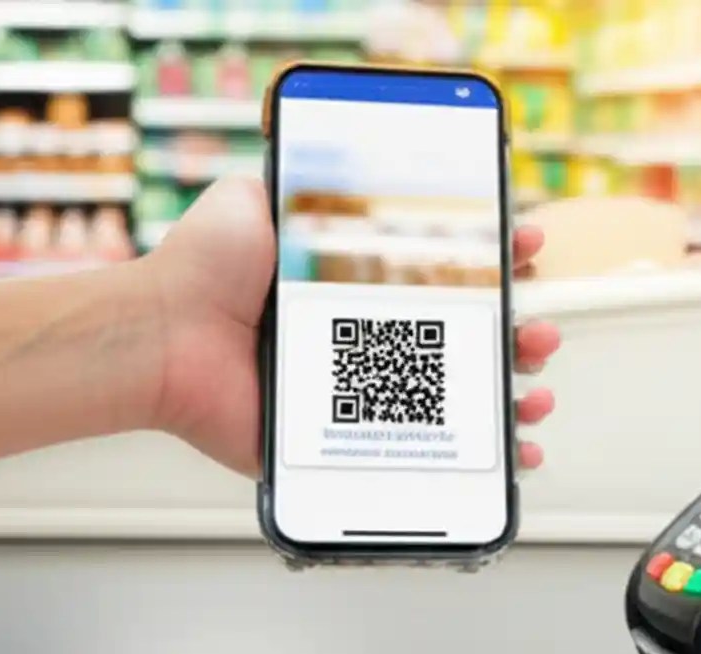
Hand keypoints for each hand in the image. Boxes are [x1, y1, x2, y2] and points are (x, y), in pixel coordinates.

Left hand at [140, 176, 560, 476]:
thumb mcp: (256, 198)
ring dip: (512, 391)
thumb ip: (296, 178)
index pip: (446, 273)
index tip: (525, 245)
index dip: (494, 260)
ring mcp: (361, 394)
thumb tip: (328, 147)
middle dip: (518, 333)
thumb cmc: (202, 269)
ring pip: (460, 399)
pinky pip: (424, 454)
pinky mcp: (345, 441)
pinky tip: (516, 453)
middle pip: (467, 339)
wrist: (163, 336)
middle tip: (537, 330)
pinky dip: (481, 460)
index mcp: (358, 284)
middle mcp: (366, 339)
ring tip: (533, 386)